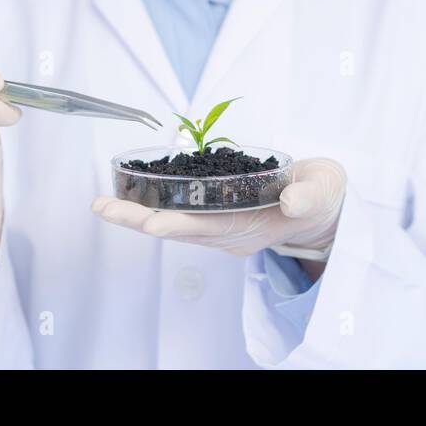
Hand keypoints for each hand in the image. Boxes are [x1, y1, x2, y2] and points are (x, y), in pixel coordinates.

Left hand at [91, 157, 345, 257]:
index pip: (208, 227)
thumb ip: (308, 195)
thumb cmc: (323, 195)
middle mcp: (230, 234)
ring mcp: (222, 229)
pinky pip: (179, 217)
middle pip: (178, 229)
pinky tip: (133, 197)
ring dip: (138, 215)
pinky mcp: (217, 219)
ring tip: (104, 204)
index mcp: (252, 228)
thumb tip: (290, 200)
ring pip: (173, 224)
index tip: (151, 223)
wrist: (324, 206)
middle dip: (138, 219)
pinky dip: (154, 208)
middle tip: (101, 207)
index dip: (179, 224)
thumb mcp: (323, 191)